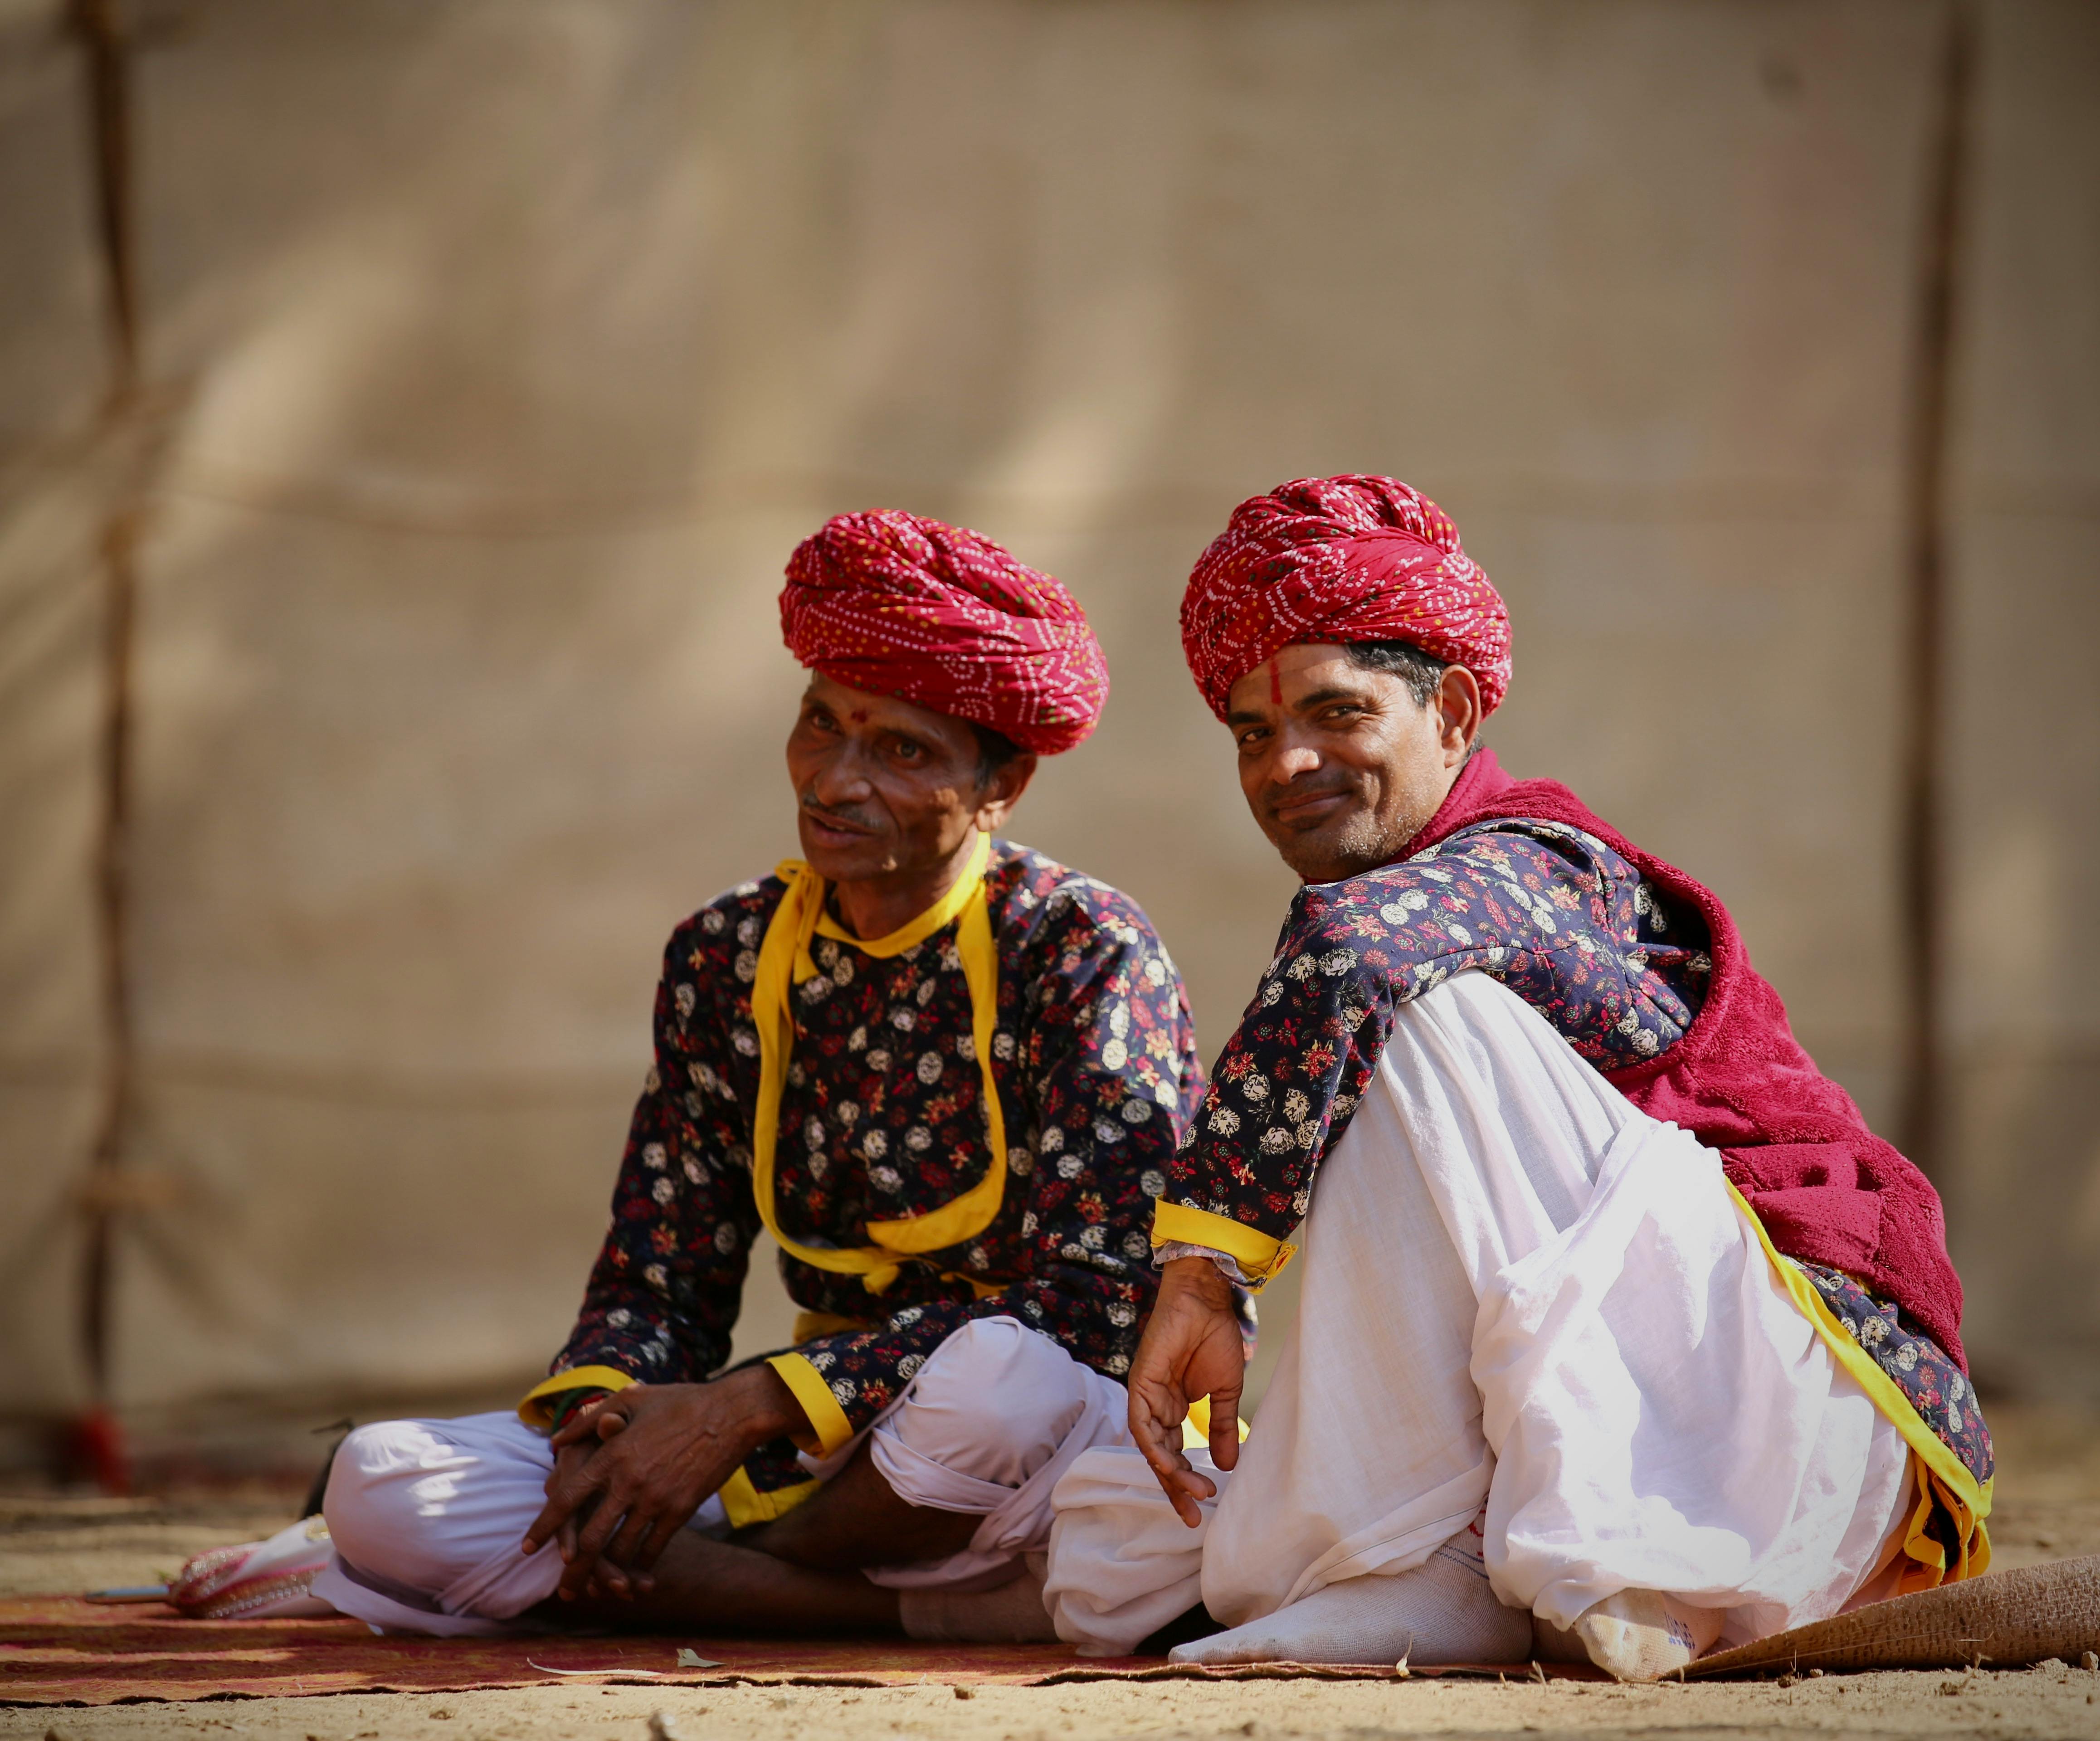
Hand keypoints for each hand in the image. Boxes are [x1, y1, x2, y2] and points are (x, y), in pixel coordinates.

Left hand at [522, 1367, 805, 1599]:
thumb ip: (590, 1420)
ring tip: (597, 1589)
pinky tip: (636, 1572)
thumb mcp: (632, 1400)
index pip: (566, 1498)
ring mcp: (656, 1499)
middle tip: (563, 1589)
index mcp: (612, 1454)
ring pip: (620, 1549)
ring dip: (607, 1573)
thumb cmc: (680, 1401)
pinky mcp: (681, 1510)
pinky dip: (641, 1565)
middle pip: (589, 1538)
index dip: (544, 1526)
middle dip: (572, 1569)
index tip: (528, 1547)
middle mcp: (628, 1481)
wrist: (732, 1413)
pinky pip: (654, 1548)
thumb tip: (558, 1441)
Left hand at [1127, 1256, 1246, 1526]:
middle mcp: (1157, 1405)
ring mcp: (1147, 1395)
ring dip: (1169, 1472)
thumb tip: (1229, 1465)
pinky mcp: (1140, 1382)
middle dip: (1175, 1488)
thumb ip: (1223, 1427)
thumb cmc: (1216, 1337)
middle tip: (1192, 1515)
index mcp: (1175, 1408)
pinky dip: (1154, 1445)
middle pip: (1160, 1457)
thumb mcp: (1225, 1392)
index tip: (1204, 1503)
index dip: (1185, 1480)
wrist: (1208, 1300)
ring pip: (1151, 1445)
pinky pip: (1141, 1422)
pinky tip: (1168, 1464)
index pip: (1174, 1453)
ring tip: (1194, 1491)